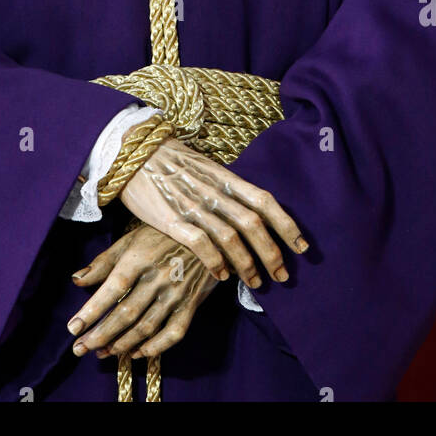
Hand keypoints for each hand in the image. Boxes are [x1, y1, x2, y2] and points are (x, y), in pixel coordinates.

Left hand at [67, 225, 217, 359]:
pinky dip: (155, 348)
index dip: (91, 311)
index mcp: (139, 258)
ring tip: (102, 352)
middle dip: (100, 335)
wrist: (206, 232)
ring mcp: (176, 292)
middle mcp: (157, 277)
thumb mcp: (130, 240)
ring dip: (122, 345)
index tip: (72, 328)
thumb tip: (77, 280)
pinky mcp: (191, 303)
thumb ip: (104, 262)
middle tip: (80, 349)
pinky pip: (173, 333)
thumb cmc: (161, 235)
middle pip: (126, 314)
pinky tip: (136, 354)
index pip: (111, 289)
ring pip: (146, 327)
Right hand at [118, 137, 307, 287]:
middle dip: (272, 252)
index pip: (264, 201)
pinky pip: (200, 244)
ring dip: (247, 264)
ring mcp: (193, 205)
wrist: (133, 153)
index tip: (302, 246)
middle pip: (253, 224)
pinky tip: (222, 276)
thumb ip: (227, 187)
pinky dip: (215, 262)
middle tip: (283, 276)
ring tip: (256, 282)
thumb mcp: (206, 167)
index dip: (286, 224)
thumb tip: (252, 210)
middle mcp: (214, 191)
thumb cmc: (172, 162)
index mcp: (225, 177)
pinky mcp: (171, 219)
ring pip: (231, 238)